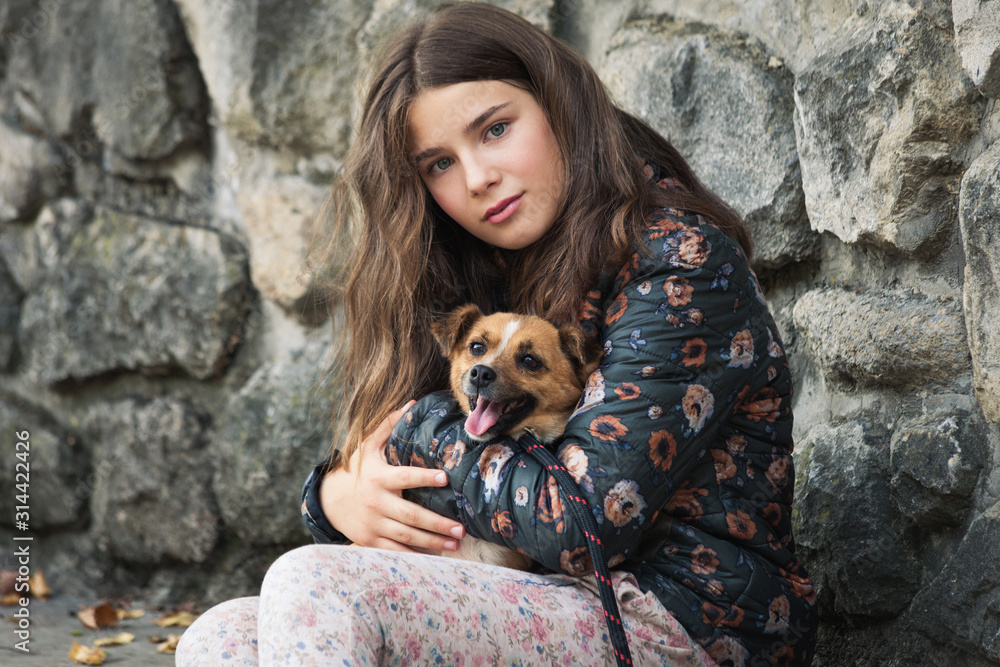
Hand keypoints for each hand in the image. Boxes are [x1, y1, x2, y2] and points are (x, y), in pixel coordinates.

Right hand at [319, 401, 465, 551]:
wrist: (330, 500)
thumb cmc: (358, 469)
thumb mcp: (367, 445)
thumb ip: (389, 425)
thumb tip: (412, 403)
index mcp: (379, 478)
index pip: (404, 477)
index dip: (423, 478)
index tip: (444, 478)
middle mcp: (376, 502)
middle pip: (410, 515)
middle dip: (437, 523)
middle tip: (460, 528)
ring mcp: (373, 524)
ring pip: (406, 536)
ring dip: (432, 541)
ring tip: (456, 542)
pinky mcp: (371, 541)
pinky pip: (395, 551)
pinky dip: (415, 555)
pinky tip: (436, 556)